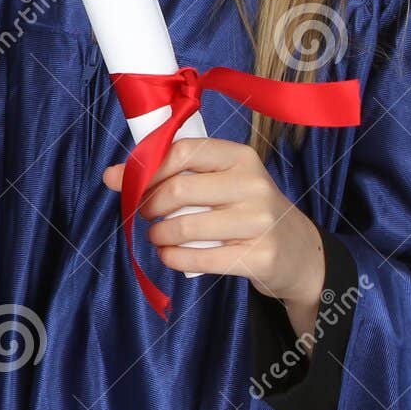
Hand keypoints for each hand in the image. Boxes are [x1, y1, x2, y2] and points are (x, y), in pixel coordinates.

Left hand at [103, 138, 326, 340]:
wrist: (299, 252)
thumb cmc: (247, 209)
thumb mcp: (221, 181)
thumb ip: (173, 173)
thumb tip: (111, 175)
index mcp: (240, 156)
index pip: (183, 150)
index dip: (147, 167)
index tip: (130, 182)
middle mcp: (253, 184)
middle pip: (179, 189)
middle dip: (149, 204)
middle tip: (145, 213)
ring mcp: (259, 221)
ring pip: (186, 226)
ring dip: (158, 234)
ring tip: (157, 236)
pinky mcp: (259, 256)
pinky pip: (199, 259)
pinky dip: (173, 258)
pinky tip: (169, 254)